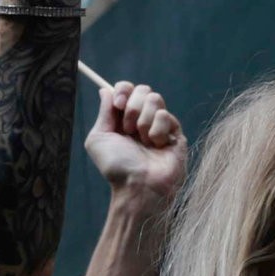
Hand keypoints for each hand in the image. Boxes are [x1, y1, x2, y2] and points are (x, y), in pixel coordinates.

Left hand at [87, 81, 185, 204]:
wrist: (138, 186)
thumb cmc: (116, 167)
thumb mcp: (99, 138)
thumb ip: (104, 113)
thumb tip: (105, 90)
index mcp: (124, 118)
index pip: (127, 89)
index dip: (123, 90)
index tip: (118, 104)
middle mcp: (142, 119)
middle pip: (143, 89)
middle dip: (133, 106)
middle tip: (129, 129)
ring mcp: (160, 125)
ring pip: (156, 99)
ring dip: (144, 121)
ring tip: (143, 141)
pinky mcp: (176, 133)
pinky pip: (166, 116)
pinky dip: (157, 131)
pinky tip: (157, 146)